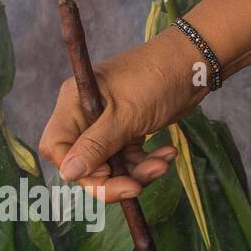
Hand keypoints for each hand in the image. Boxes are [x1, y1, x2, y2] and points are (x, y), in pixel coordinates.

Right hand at [39, 27, 203, 201]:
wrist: (194, 63)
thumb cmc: (156, 79)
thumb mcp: (125, 115)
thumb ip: (96, 146)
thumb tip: (67, 174)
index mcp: (75, 104)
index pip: (56, 146)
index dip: (76, 168)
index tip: (105, 173)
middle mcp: (86, 115)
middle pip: (84, 163)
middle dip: (112, 179)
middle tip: (137, 187)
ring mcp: (107, 124)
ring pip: (110, 166)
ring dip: (137, 171)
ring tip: (163, 163)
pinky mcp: (128, 131)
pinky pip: (129, 159)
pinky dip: (147, 162)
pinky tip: (167, 153)